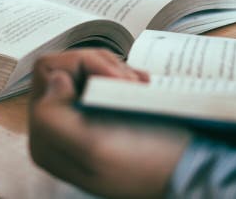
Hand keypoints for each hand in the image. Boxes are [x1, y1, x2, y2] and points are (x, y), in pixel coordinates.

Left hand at [29, 50, 190, 198]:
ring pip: (88, 66)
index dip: (83, 65)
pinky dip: (127, 75)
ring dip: (118, 71)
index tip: (116, 80)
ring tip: (140, 87)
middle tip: (132, 83)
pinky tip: (143, 87)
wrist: (188, 170)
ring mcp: (82, 117)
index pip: (48, 71)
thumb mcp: (93, 148)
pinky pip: (106, 76)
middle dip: (102, 66)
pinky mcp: (105, 110)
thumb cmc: (145, 163)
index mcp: (47, 138)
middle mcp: (59, 127)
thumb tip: (54, 79)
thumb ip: (54, 116)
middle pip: (68, 65)